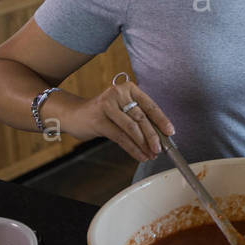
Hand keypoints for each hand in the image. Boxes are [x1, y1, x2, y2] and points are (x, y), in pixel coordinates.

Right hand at [59, 80, 174, 163]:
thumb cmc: (102, 113)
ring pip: (131, 128)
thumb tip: (159, 135)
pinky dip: (132, 148)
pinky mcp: (98, 120)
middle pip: (141, 117)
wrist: (73, 114)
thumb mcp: (121, 109)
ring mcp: (107, 106)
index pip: (149, 105)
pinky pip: (120, 137)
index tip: (170, 132)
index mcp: (128, 88)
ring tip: (151, 154)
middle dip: (153, 136)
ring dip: (144, 144)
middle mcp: (118, 94)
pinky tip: (139, 155)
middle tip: (161, 148)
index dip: (161, 120)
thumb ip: (138, 117)